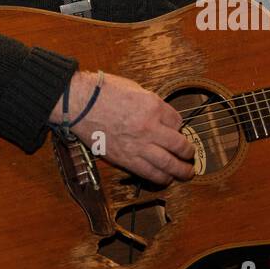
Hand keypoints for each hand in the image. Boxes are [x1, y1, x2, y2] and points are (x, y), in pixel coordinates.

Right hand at [57, 71, 194, 184]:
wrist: (79, 104)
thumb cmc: (103, 92)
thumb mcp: (135, 89)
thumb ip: (151, 103)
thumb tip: (161, 115)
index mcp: (154, 106)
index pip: (178, 121)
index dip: (179, 126)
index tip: (176, 129)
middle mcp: (150, 128)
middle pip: (179, 146)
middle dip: (188, 153)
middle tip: (190, 156)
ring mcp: (138, 145)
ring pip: (168, 164)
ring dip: (181, 170)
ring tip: (186, 173)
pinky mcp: (125, 159)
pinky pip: (148, 173)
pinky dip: (161, 178)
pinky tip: (166, 179)